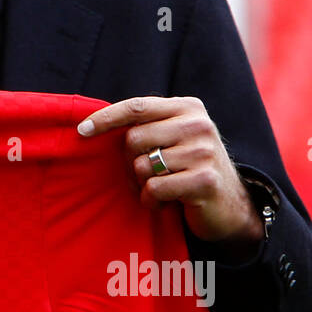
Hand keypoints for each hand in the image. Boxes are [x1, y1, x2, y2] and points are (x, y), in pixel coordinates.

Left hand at [79, 96, 262, 251]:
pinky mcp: (204, 180)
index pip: (136, 106)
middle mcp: (198, 125)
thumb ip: (147, 125)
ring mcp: (204, 152)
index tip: (81, 130)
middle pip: (134, 138)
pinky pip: (154, 188)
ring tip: (158, 189)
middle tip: (142, 175)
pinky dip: (151, 200)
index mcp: (188, 107)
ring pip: (141, 166)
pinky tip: (165, 202)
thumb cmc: (189, 167)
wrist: (230, 205)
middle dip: (129, 162)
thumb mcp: (174, 137)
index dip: (105, 118)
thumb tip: (92, 124)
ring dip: (141, 184)